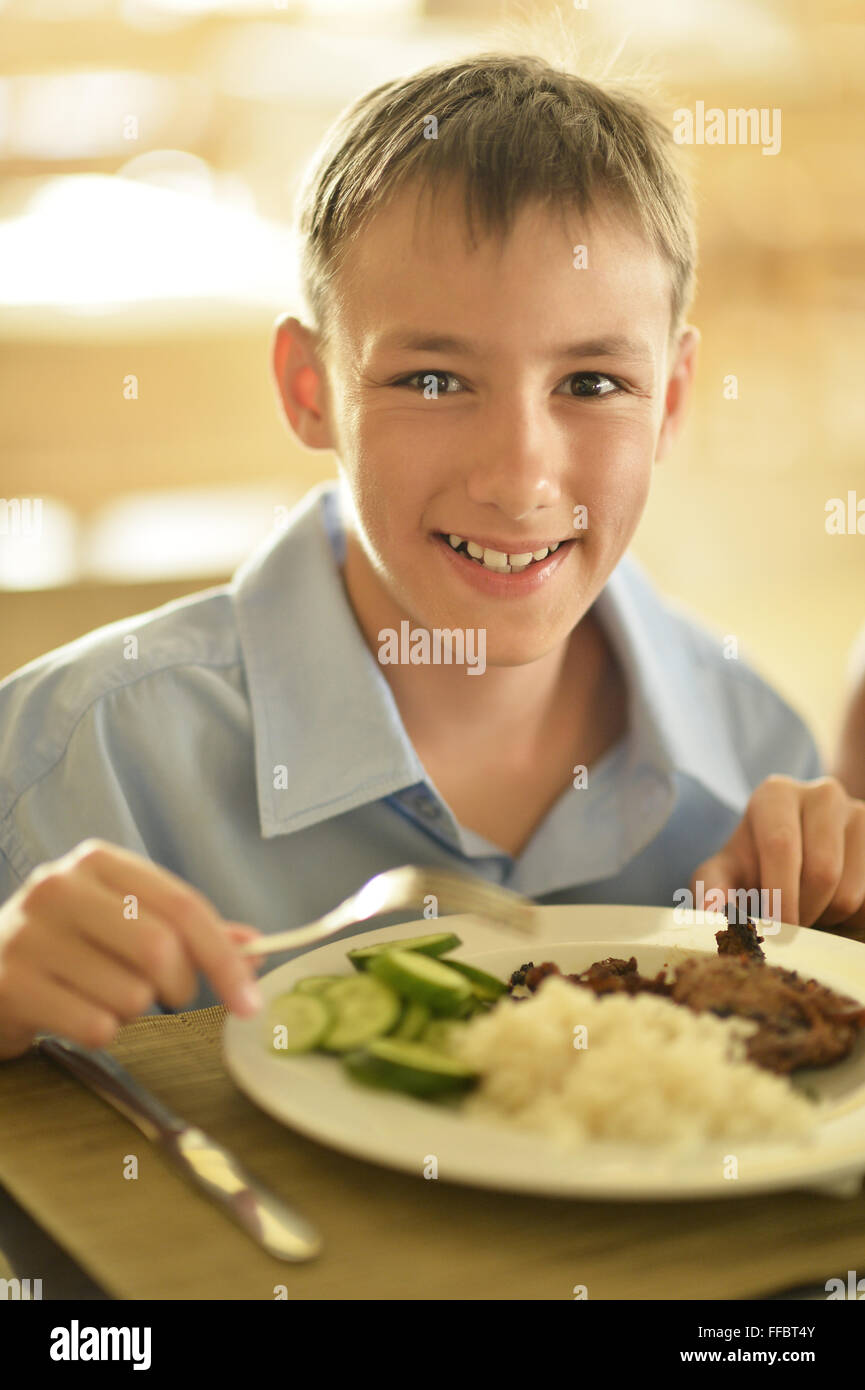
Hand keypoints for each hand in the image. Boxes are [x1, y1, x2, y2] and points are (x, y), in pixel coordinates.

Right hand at [0, 839, 263, 1060]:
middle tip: (166, 995)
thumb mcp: (122, 921)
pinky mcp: (11, 984)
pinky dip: (100, 1031)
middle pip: (161, 949)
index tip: (251, 1000)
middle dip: (179, 987)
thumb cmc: (63, 946)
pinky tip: (73, 1014)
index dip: (226, 958)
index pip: (184, 906)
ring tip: (99, 995)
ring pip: (131, 993)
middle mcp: (60, 887)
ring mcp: (30, 934)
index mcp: (99, 863)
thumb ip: (187, 930)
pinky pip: (95, 1025)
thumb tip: (253, 948)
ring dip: (132, 1010)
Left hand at [690, 775, 864, 930]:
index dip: (778, 897)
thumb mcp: (724, 874)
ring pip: (849, 892)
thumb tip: (710, 909)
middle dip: (803, 913)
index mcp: (776, 794)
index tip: (775, 933)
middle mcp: (823, 793)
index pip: (781, 846)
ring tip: (810, 909)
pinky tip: (834, 906)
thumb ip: (710, 888)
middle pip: (821, 872)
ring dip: (827, 918)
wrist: (798, 862)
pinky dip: (852, 918)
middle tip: (790, 928)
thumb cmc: (755, 867)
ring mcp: (862, 813)